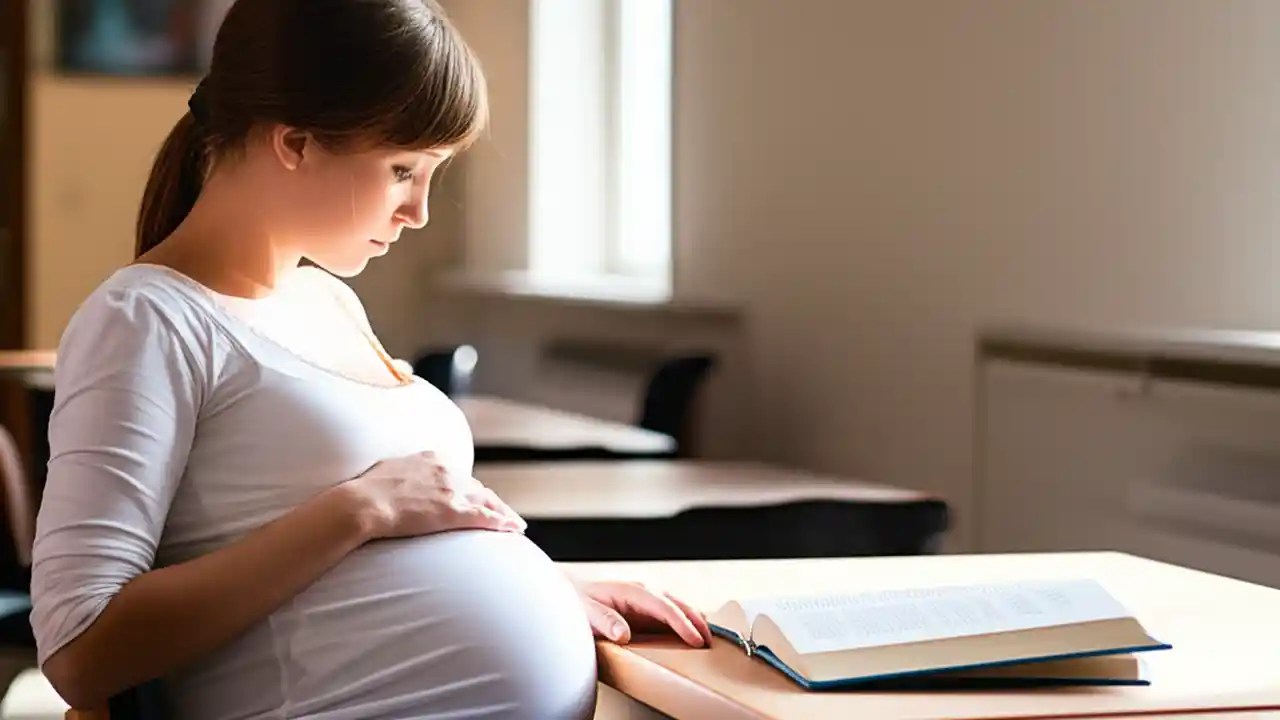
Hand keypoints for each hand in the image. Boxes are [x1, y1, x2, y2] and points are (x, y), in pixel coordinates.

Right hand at [344, 451, 526, 539]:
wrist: (362, 503)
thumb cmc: (365, 491)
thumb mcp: (387, 471)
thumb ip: (402, 473)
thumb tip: (399, 478)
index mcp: (431, 459)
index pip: (459, 474)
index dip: (470, 488)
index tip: (475, 496)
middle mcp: (446, 472)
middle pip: (477, 488)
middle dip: (491, 501)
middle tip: (502, 512)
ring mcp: (451, 491)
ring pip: (487, 502)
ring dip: (504, 513)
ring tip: (515, 523)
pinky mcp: (452, 512)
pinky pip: (485, 518)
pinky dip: (503, 523)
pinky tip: (515, 529)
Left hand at [573, 580, 712, 648]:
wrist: (571, 595)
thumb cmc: (578, 603)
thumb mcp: (586, 612)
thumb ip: (604, 621)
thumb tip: (623, 632)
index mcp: (632, 591)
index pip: (664, 607)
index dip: (681, 624)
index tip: (695, 640)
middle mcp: (644, 591)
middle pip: (678, 604)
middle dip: (696, 621)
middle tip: (709, 642)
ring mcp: (647, 598)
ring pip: (679, 606)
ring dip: (695, 620)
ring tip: (708, 638)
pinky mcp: (647, 608)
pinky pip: (672, 612)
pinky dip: (687, 621)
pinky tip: (694, 632)